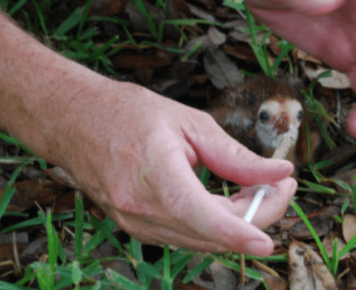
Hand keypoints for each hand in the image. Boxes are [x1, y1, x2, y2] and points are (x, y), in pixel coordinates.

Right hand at [53, 80, 296, 254]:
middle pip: (210, 232)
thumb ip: (235, 155)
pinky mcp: (135, 228)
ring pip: (201, 241)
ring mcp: (134, 223)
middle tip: (282, 184)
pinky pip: (186, 236)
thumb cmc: (128, 114)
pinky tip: (230, 200)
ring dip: (238, 222)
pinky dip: (215, 225)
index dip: (237, 233)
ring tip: (259, 188)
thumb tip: (278, 173)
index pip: (200, 215)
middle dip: (256, 216)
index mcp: (153, 172)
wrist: (74, 122)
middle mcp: (139, 207)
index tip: (268, 241)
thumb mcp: (190, 123)